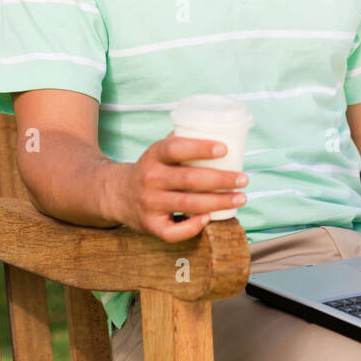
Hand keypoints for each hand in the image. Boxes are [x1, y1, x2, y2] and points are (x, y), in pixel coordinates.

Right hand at [109, 132, 247, 242]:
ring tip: (241, 198)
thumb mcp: (159, 151)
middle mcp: (149, 179)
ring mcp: (149, 204)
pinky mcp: (150, 226)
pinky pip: (174, 231)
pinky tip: (209, 218)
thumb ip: (182, 140)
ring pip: (187, 205)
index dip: (200, 148)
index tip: (225, 148)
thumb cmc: (151, 169)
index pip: (175, 148)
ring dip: (218, 202)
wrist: (117, 194)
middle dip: (221, 179)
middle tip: (243, 178)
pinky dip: (193, 227)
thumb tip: (219, 128)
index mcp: (153, 156)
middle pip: (188, 179)